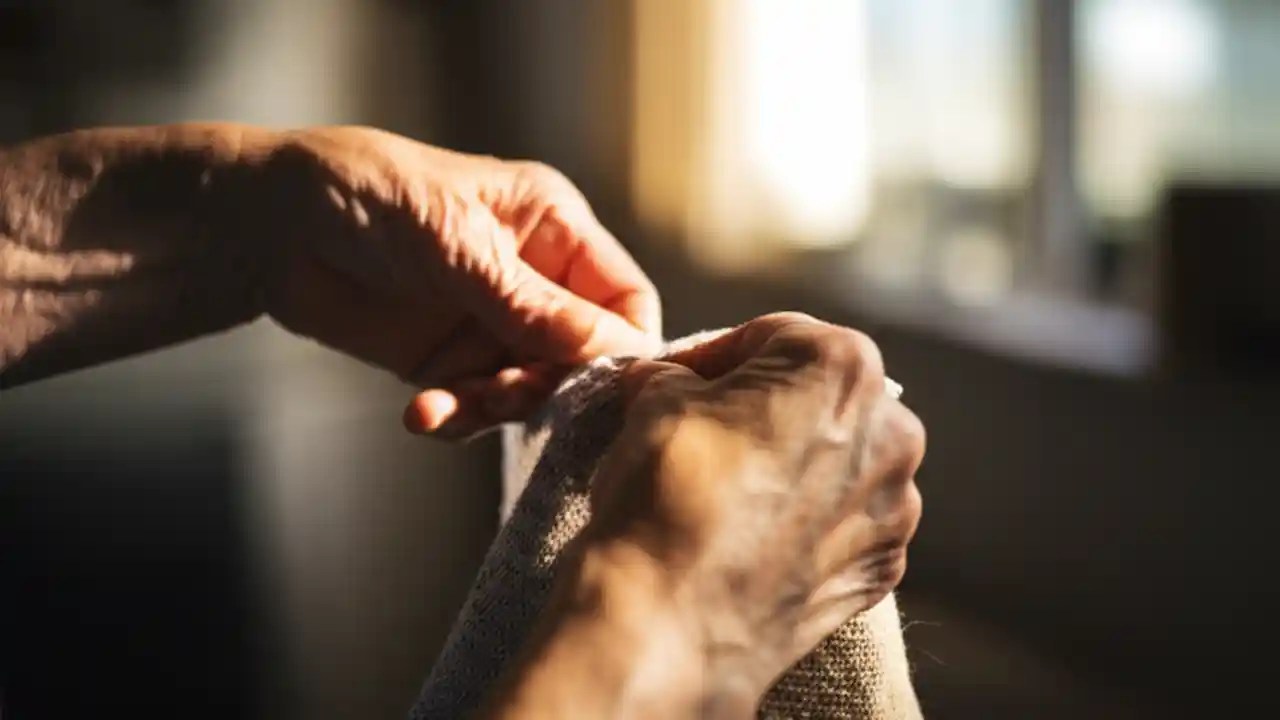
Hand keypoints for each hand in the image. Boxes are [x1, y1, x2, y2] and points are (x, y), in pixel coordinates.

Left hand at [256, 127, 660, 436]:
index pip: (625, 299)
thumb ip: (537, 309)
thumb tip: (618, 354)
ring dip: (496, 407)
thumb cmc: (370, 199)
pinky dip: (455, 418)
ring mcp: (490, 324)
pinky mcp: (447, 362)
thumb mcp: (462, 249)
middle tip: (509, 393)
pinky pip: (475, 406)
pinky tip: (421, 414)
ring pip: (530, 391)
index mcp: (553, 230)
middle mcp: (533, 280)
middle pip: (582, 356)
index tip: (603, 386)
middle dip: (551, 384)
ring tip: (452, 403)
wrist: (268, 226)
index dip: (624, 347)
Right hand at [580, 313, 924, 710]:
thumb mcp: (654, 398)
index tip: (678, 381)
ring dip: (795, 467)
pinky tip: (757, 538)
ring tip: (732, 494)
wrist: (669, 619)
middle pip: (821, 398)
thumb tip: (666, 380)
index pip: (772, 337)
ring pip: (842, 463)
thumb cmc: (666, 492)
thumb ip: (676, 376)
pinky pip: (846, 525)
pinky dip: (810, 525)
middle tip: (707, 434)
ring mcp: (895, 506)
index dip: (716, 357)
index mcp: (843, 365)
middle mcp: (893, 429)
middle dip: (768, 410)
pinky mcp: (884, 567)